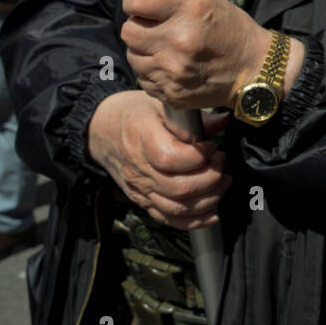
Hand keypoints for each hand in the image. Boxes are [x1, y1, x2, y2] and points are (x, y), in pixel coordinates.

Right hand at [86, 90, 229, 228]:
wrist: (102, 131)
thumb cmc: (134, 114)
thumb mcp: (160, 104)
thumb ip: (190, 116)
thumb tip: (222, 122)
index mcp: (141, 138)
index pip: (170, 158)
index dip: (198, 156)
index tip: (212, 146)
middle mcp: (138, 168)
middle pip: (178, 187)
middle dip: (210, 178)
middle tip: (221, 163)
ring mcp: (140, 189)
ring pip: (177, 207)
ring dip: (208, 199)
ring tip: (223, 182)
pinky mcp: (142, 201)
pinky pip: (169, 219)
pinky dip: (194, 221)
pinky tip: (213, 213)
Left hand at [120, 0, 304, 112]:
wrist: (254, 70)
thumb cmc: (231, 30)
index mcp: (190, 10)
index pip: (136, 1)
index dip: (135, 1)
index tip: (141, 4)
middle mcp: (179, 40)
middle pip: (128, 31)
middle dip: (137, 26)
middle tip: (153, 28)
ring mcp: (174, 71)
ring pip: (132, 56)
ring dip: (143, 51)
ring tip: (165, 49)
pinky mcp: (172, 93)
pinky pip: (143, 78)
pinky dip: (152, 72)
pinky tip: (170, 66)